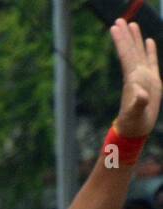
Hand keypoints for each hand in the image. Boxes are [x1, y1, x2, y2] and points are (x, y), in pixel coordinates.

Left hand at [111, 18, 160, 138]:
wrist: (136, 129)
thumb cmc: (134, 123)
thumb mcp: (136, 113)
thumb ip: (138, 103)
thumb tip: (141, 94)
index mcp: (132, 78)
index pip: (126, 55)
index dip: (121, 41)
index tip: (114, 27)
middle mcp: (136, 74)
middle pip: (130, 50)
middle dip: (125, 35)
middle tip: (119, 20)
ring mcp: (145, 76)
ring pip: (140, 52)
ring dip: (136, 39)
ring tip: (132, 24)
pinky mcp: (152, 80)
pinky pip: (151, 61)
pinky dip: (150, 50)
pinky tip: (149, 41)